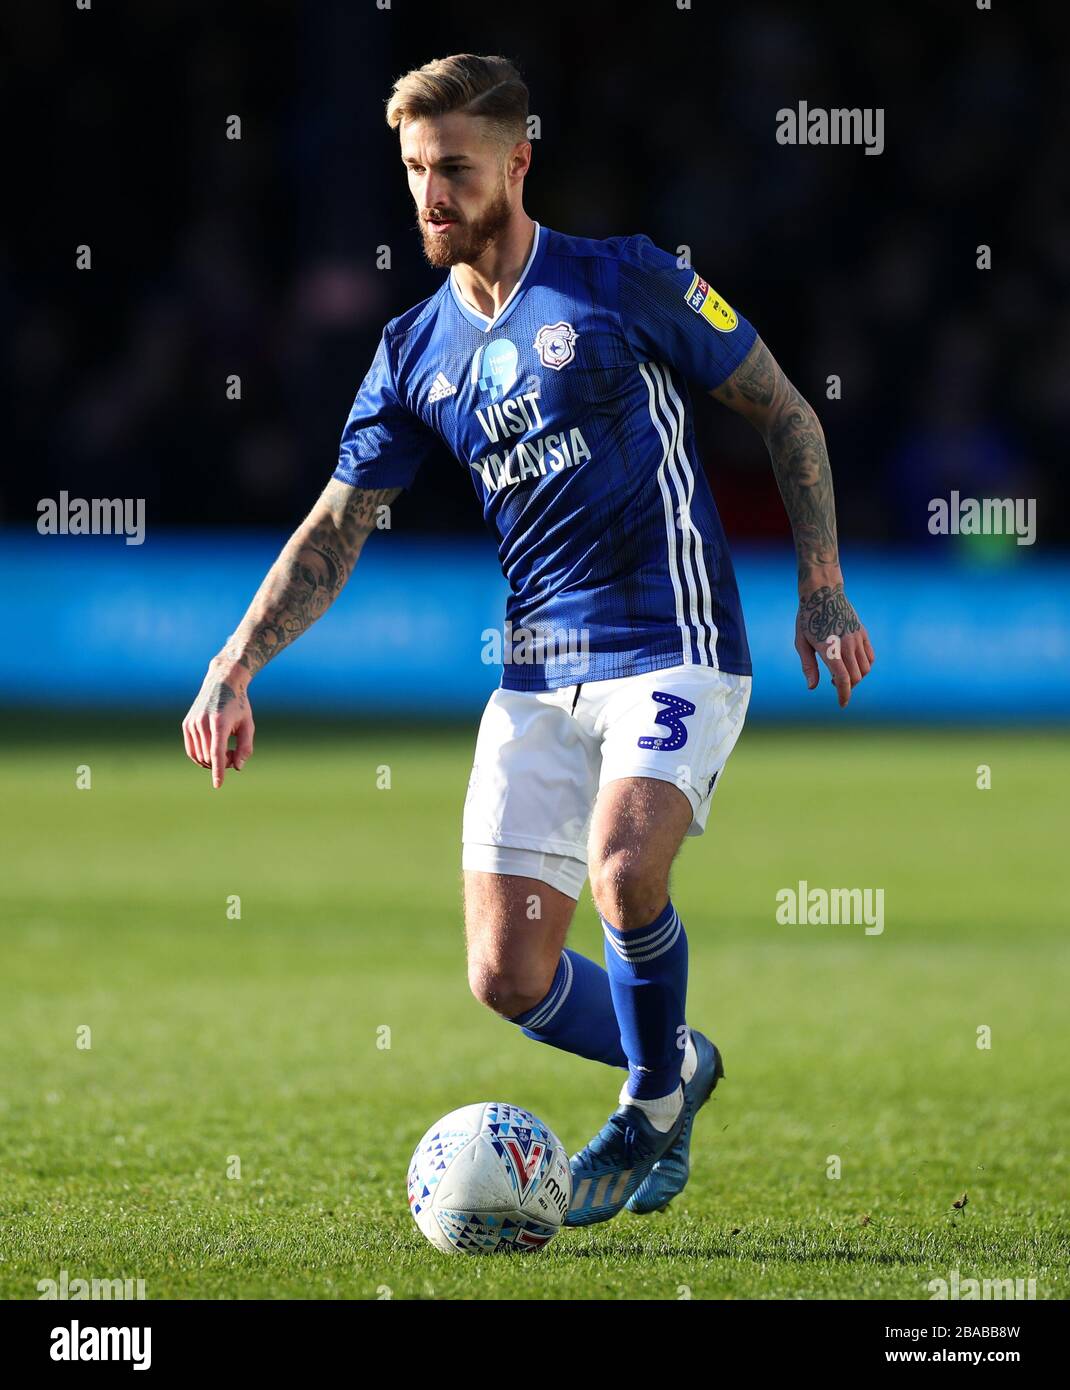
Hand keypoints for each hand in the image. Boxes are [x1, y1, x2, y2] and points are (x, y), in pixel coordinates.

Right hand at [181, 661, 254, 787]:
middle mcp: (202, 723)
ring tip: (226, 750)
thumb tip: (237, 768)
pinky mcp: (186, 725)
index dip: (218, 770)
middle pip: (209, 757)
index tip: (218, 785)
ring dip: (212, 761)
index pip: (216, 753)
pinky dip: (202, 756)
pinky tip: (213, 751)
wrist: (222, 683)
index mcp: (219, 723)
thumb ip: (245, 747)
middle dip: (222, 763)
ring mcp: (192, 724)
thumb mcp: (248, 725)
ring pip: (199, 756)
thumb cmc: (239, 706)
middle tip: (234, 755)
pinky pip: (191, 750)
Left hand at [794, 584, 874, 707]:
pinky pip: (870, 657)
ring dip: (856, 677)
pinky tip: (853, 664)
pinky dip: (865, 666)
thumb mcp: (801, 643)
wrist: (823, 593)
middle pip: (856, 677)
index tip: (842, 704)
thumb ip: (808, 666)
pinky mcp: (863, 633)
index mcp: (830, 650)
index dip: (844, 695)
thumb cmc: (808, 619)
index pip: (843, 679)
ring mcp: (857, 639)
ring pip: (865, 669)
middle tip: (834, 683)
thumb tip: (812, 687)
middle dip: (847, 687)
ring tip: (841, 672)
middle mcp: (847, 645)